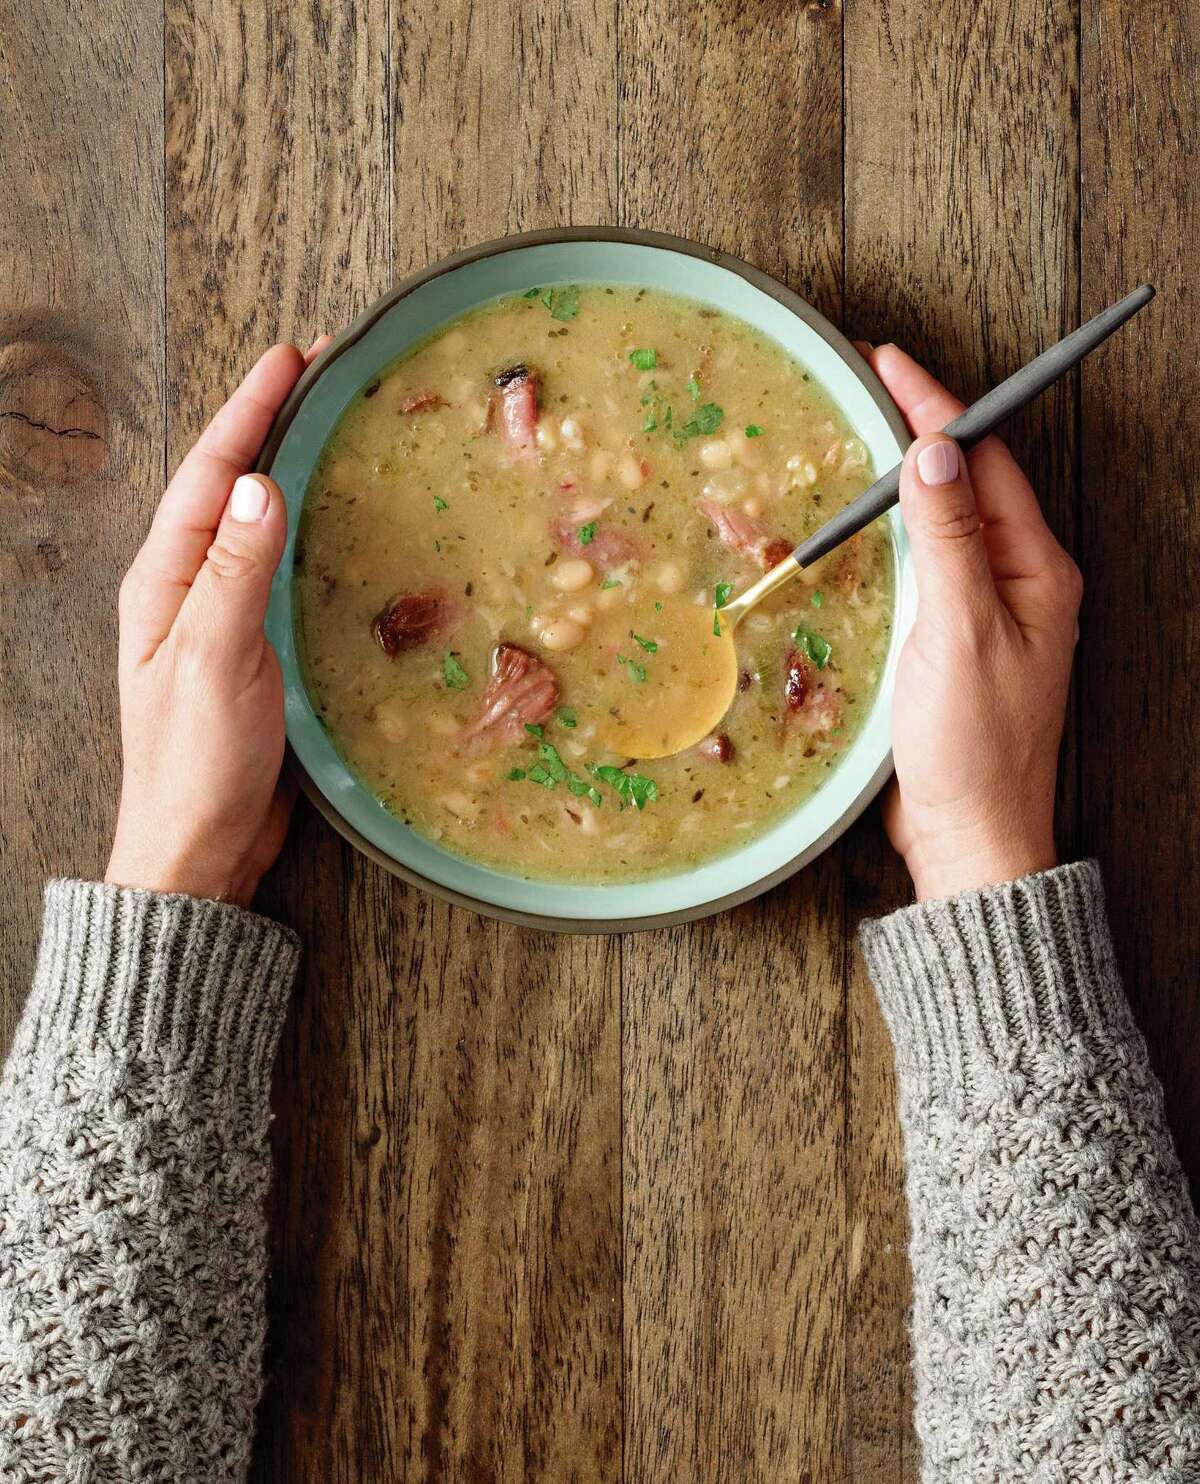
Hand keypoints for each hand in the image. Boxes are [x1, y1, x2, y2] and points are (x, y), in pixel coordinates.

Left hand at [106, 341, 322, 906]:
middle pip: (230, 484)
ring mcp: (219, 616)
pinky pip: (279, 568)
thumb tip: (261, 487)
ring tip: (332, 425)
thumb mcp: (212, 662)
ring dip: (290, 468)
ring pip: (255, 522)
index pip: (209, 474)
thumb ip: (235, 575)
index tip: (289, 356)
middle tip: (322, 371)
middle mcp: (187, 587)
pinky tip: (334, 521)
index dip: (249, 411)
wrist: (198, 848)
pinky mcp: (252, 647)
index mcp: (164, 580)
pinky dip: (305, 528)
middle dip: (271, 423)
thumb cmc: (194, 764)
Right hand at [866, 345, 1082, 901]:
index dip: (937, 406)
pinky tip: (866, 521)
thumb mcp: (959, 632)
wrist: (967, 836)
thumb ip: (947, 540)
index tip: (888, 363)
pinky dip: (895, 530)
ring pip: (944, 519)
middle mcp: (1018, 581)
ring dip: (904, 476)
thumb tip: (932, 452)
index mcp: (1037, 570)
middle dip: (920, 426)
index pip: (985, 461)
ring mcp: (985, 610)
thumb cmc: (973, 746)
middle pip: (967, 481)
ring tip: (861, 433)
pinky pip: (926, 563)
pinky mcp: (951, 640)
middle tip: (866, 384)